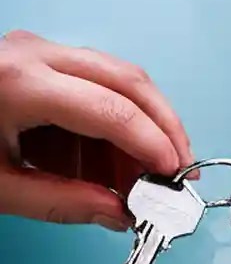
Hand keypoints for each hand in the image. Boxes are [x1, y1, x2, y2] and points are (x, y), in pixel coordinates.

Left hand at [0, 30, 195, 229]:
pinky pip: (91, 84)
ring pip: (116, 79)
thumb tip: (118, 213)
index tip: (175, 175)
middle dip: (164, 128)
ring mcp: (34, 50)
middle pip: (129, 81)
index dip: (154, 145)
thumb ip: (62, 201)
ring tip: (138, 179)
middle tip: (179, 169)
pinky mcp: (33, 58)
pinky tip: (105, 164)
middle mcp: (33, 54)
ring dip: (137, 129)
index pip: (113, 110)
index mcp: (18, 82)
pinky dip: (108, 124)